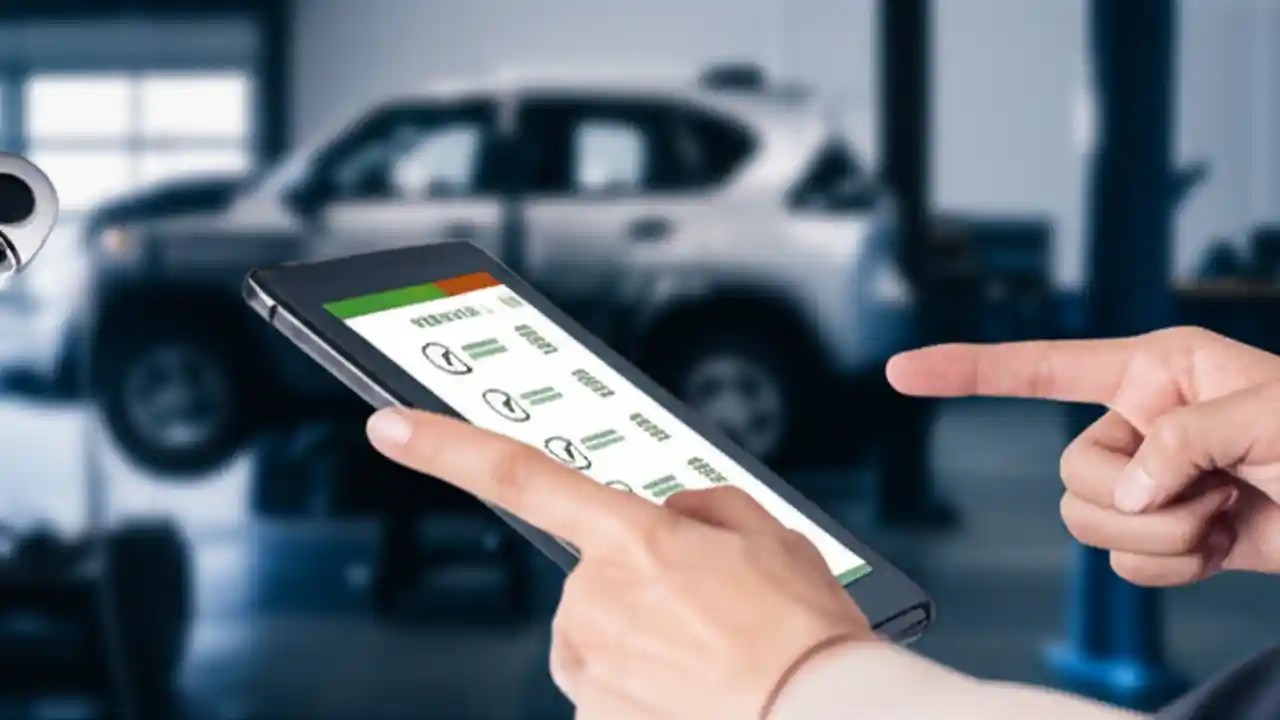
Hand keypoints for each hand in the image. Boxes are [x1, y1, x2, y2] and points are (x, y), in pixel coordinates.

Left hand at [365, 408, 872, 718]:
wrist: (822, 714)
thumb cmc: (800, 630)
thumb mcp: (769, 532)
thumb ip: (704, 506)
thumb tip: (673, 515)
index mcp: (631, 535)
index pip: (517, 476)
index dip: (443, 448)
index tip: (388, 426)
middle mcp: (594, 597)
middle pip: (587, 580)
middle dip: (632, 588)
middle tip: (705, 611)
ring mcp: (589, 664)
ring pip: (593, 639)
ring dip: (635, 643)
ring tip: (707, 658)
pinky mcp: (592, 719)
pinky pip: (604, 692)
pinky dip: (640, 692)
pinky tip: (693, 694)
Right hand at [887, 326, 1279, 584]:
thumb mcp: (1272, 412)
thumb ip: (1181, 436)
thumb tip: (1128, 487)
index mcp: (1155, 371)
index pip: (1042, 366)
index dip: (968, 370)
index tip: (901, 371)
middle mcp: (1140, 423)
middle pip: (1069, 472)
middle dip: (1138, 498)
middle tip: (1208, 491)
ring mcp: (1152, 481)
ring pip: (1089, 522)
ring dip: (1160, 536)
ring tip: (1222, 517)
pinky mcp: (1168, 534)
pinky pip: (1123, 563)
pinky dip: (1171, 567)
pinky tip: (1220, 546)